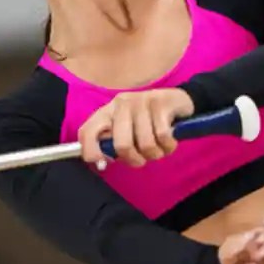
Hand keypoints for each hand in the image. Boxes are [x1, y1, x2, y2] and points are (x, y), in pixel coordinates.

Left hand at [77, 88, 195, 168]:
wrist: (177, 101)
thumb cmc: (148, 122)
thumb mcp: (126, 130)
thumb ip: (112, 144)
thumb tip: (102, 162)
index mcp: (107, 112)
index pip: (86, 132)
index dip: (91, 152)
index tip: (105, 163)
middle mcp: (120, 104)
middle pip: (122, 146)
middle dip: (135, 159)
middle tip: (143, 157)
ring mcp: (141, 101)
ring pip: (146, 144)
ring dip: (156, 153)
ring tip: (159, 146)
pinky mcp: (160, 103)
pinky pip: (163, 136)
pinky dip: (169, 145)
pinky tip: (169, 139)